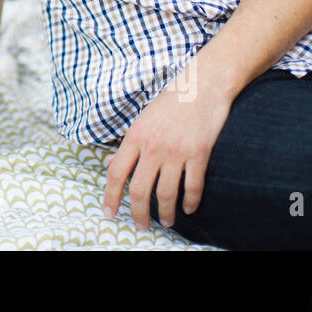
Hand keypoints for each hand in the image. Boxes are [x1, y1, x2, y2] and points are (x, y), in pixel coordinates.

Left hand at [101, 75, 231, 230]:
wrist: (202, 85)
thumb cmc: (170, 101)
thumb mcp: (141, 119)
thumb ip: (127, 144)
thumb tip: (110, 163)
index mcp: (135, 136)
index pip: (116, 173)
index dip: (110, 196)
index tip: (109, 213)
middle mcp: (153, 146)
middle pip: (139, 189)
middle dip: (138, 213)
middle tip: (141, 226)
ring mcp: (176, 151)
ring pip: (166, 193)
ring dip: (165, 213)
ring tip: (166, 222)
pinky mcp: (199, 154)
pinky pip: (193, 187)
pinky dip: (191, 202)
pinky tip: (189, 209)